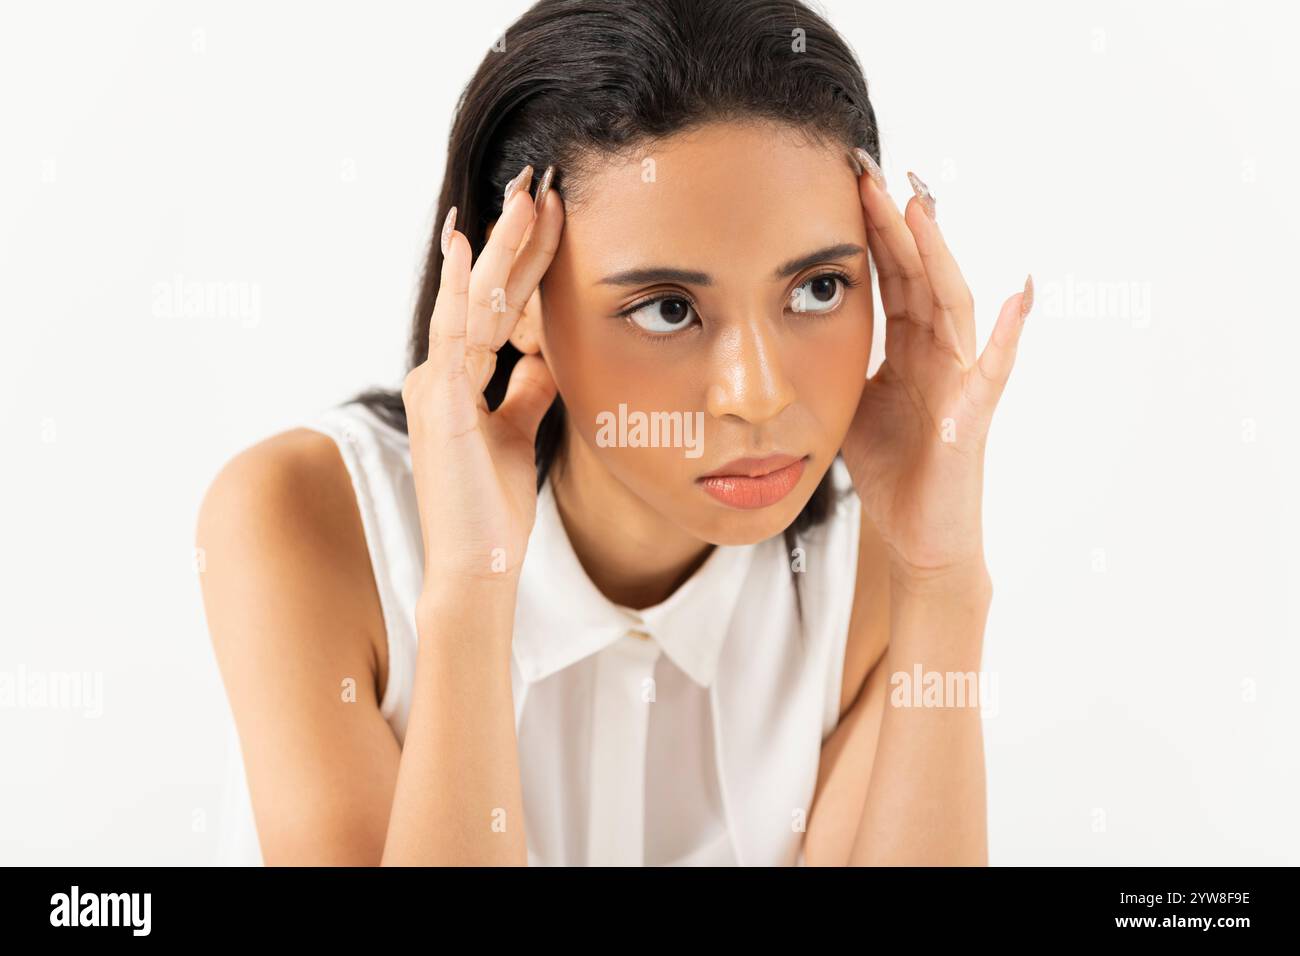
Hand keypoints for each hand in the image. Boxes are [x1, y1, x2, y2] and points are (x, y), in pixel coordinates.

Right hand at [401, 165, 564, 594]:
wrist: (479, 565)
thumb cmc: (496, 506)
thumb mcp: (520, 432)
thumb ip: (526, 388)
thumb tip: (544, 351)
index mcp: (457, 379)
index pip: (495, 304)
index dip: (522, 258)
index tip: (550, 213)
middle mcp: (439, 374)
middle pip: (480, 289)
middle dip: (512, 235)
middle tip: (539, 181)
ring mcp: (436, 386)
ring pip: (471, 299)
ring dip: (502, 247)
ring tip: (528, 197)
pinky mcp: (441, 405)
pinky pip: (460, 335)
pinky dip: (468, 290)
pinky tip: (476, 248)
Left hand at [840, 154, 1031, 586]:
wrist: (914, 533)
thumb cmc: (890, 468)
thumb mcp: (851, 401)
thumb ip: (841, 359)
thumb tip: (802, 321)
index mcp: (910, 346)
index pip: (893, 276)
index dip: (873, 231)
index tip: (846, 183)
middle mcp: (939, 354)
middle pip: (921, 275)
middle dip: (898, 224)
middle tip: (870, 172)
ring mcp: (960, 382)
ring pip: (954, 305)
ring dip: (940, 256)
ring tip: (922, 209)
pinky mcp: (973, 419)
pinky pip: (992, 372)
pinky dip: (1006, 335)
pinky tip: (1017, 297)